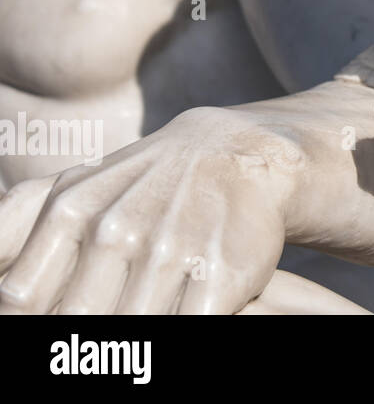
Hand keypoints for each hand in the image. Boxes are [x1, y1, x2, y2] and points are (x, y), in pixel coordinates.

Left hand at [0, 107, 296, 313]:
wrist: (236, 153)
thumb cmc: (143, 183)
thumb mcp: (72, 190)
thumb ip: (12, 225)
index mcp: (72, 211)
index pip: (20, 298)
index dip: (28, 319)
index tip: (55, 312)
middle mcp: (117, 230)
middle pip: (73, 322)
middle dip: (84, 334)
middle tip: (109, 308)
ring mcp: (171, 252)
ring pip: (130, 332)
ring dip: (134, 332)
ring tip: (146, 305)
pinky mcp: (220, 274)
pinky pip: (184, 329)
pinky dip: (178, 324)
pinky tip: (178, 307)